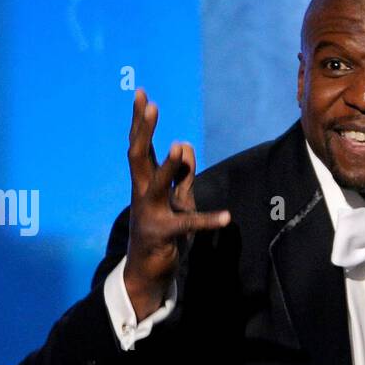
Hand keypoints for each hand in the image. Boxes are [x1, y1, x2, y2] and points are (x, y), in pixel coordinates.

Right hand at [123, 89, 230, 317]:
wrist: (146, 271)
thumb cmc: (162, 230)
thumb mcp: (176, 198)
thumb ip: (181, 173)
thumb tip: (185, 143)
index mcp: (144, 183)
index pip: (140, 146)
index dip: (140, 121)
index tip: (141, 93)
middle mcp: (142, 194)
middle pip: (139, 156)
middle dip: (145, 130)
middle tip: (152, 105)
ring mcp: (151, 213)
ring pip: (157, 186)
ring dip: (169, 166)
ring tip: (180, 146)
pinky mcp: (164, 234)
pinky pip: (188, 224)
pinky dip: (208, 220)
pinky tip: (226, 217)